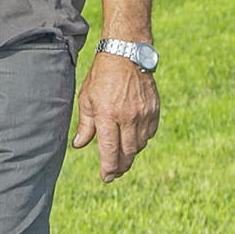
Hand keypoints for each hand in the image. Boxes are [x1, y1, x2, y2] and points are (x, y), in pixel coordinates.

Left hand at [72, 51, 159, 181]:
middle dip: (120, 166)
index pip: (110, 149)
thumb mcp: (86, 99)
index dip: (108, 167)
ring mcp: (144, 114)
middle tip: (114, 174)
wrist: (126, 56)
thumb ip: (85, 125)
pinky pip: (150, 133)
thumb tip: (79, 145)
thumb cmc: (101, 77)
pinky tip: (133, 142)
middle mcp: (128, 117)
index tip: (106, 177)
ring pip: (140, 144)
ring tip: (121, 160)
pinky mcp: (155, 110)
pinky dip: (142, 141)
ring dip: (130, 155)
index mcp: (108, 114)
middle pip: (127, 152)